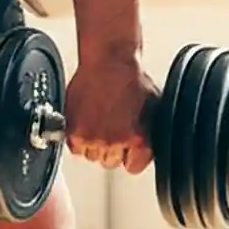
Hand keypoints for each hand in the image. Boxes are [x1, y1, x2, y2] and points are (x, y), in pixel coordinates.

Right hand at [64, 55, 158, 173]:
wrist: (109, 60)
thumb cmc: (132, 79)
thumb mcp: (154, 108)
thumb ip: (150, 133)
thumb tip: (148, 147)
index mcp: (139, 139)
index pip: (133, 167)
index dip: (129, 155)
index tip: (126, 147)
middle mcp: (115, 142)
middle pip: (110, 162)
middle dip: (111, 148)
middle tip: (110, 127)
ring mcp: (93, 138)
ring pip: (91, 156)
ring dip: (93, 143)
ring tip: (98, 120)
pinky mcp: (73, 132)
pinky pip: (75, 147)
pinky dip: (78, 137)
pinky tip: (87, 120)